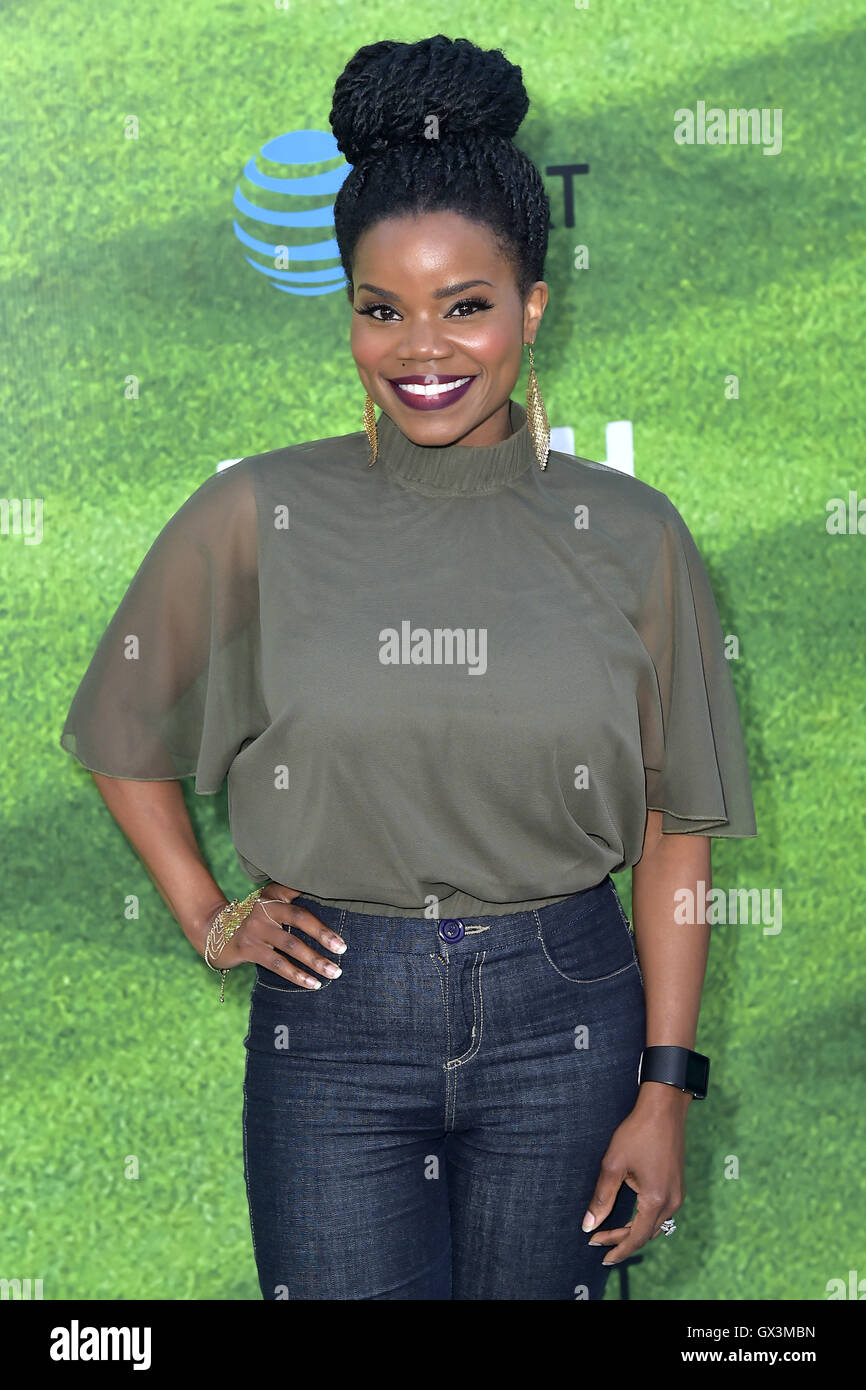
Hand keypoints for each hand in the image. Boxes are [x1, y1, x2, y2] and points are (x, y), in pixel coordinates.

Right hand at [203, 882, 346, 988]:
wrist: (215, 931)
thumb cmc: (253, 918)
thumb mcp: (267, 901)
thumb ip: (290, 896)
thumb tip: (326, 897)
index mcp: (272, 895)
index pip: (300, 894)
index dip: (320, 898)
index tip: (342, 910)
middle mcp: (264, 908)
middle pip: (299, 918)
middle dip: (323, 934)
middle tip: (342, 948)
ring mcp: (255, 929)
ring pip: (291, 946)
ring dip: (315, 961)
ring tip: (334, 972)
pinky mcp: (249, 949)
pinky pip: (278, 964)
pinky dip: (297, 975)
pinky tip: (313, 983)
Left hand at [581, 1084, 689, 1264]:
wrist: (664, 1109)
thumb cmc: (638, 1133)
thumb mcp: (614, 1165)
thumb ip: (602, 1198)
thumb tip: (588, 1224)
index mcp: (655, 1200)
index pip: (635, 1237)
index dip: (617, 1249)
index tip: (600, 1255)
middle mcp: (671, 1202)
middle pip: (645, 1234)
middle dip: (621, 1240)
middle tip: (597, 1239)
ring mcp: (677, 1194)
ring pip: (655, 1225)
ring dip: (633, 1230)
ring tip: (610, 1232)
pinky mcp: (677, 1186)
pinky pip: (661, 1213)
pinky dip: (644, 1219)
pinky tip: (630, 1216)